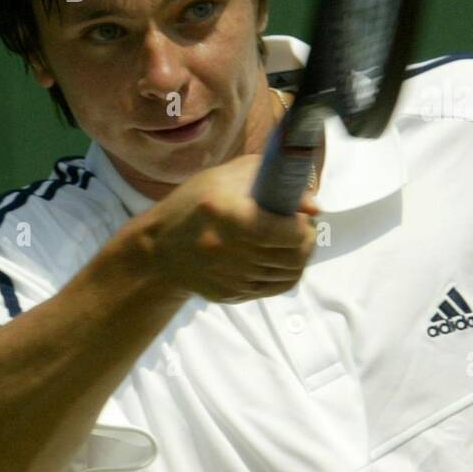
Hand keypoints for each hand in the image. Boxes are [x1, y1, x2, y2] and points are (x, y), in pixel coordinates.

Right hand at [138, 153, 319, 302]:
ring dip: (300, 255)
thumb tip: (313, 205)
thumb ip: (274, 180)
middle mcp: (233, 252)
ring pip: (291, 273)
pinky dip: (286, 272)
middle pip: (295, 254)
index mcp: (233, 218)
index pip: (290, 231)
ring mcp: (233, 278)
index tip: (302, 214)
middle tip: (303, 226)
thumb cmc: (195, 203)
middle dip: (308, 239)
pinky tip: (280, 258)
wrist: (159, 248)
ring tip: (292, 240)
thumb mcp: (227, 177)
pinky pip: (275, 287)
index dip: (304, 224)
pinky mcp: (233, 295)